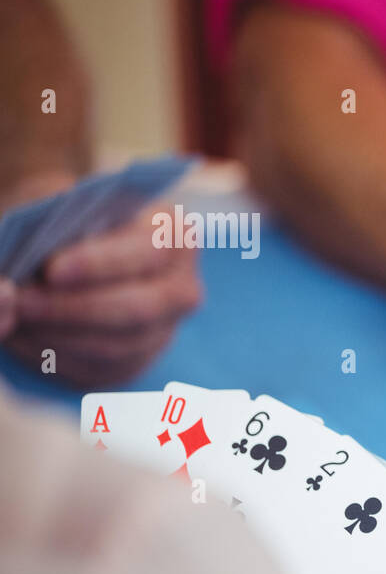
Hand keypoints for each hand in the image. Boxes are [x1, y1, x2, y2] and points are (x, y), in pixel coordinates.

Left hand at [1, 174, 201, 385]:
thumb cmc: (63, 219)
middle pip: (139, 309)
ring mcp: (162, 331)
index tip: (52, 270)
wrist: (67, 251)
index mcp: (172, 235)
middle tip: (19, 300)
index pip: (150, 252)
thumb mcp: (54, 203)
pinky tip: (22, 334)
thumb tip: (8, 287)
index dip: (102, 263)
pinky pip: (97, 371)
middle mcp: (180, 288)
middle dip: (72, 307)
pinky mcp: (133, 363)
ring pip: (115, 346)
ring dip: (56, 334)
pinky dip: (53, 355)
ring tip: (13, 314)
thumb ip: (39, 229)